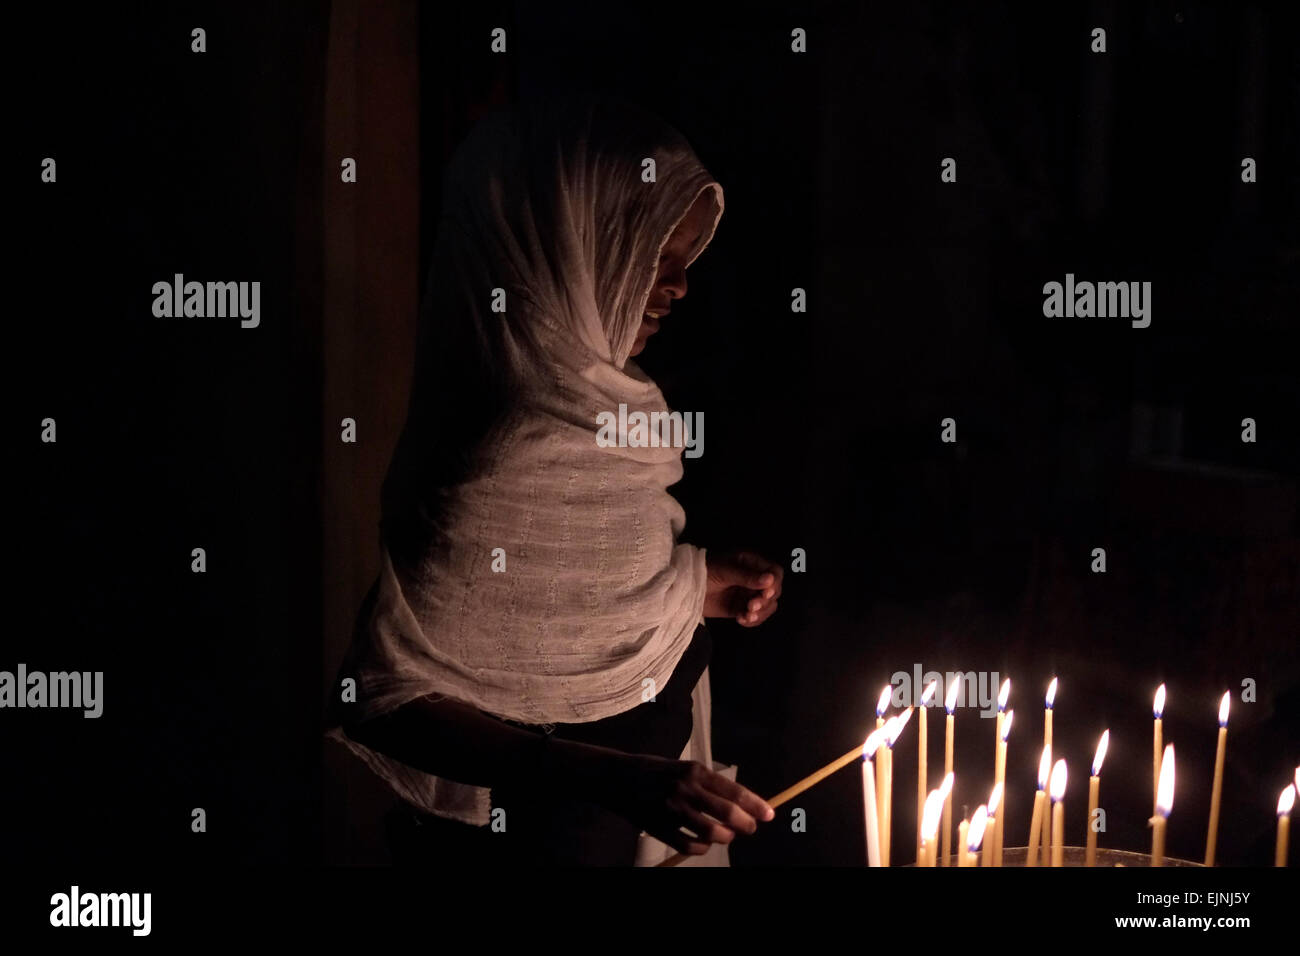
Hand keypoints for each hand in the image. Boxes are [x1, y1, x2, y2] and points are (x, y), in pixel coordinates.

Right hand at [599, 754, 775, 854]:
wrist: (617, 778)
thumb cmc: (655, 770)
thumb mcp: (683, 766)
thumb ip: (708, 783)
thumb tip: (738, 803)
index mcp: (694, 771)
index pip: (734, 791)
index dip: (755, 805)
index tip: (769, 814)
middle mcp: (686, 789)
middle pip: (727, 814)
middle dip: (746, 824)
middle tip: (750, 827)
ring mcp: (672, 810)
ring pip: (712, 833)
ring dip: (726, 837)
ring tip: (728, 835)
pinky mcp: (660, 827)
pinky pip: (690, 845)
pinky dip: (703, 847)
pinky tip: (705, 843)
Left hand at [704, 549, 783, 625]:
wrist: (685, 587)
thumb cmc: (704, 570)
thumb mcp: (724, 570)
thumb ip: (747, 576)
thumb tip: (770, 580)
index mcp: (751, 563)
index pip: (775, 572)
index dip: (775, 583)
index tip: (766, 593)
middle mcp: (754, 578)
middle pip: (774, 591)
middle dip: (765, 601)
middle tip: (752, 606)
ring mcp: (748, 594)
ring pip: (767, 606)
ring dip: (760, 613)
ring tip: (746, 615)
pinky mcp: (740, 608)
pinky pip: (755, 616)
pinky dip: (751, 620)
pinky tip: (741, 619)